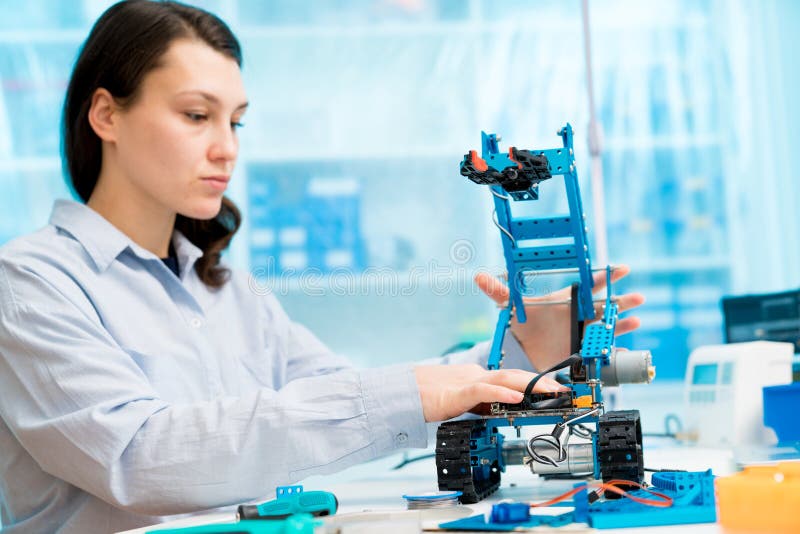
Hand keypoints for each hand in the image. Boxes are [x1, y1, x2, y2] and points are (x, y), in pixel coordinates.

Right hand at [414, 364, 563, 421]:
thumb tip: (501, 413)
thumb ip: (481, 406)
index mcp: (480, 379)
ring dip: (530, 385)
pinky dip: (502, 393)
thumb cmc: (429, 398)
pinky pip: (484, 391)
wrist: (404, 394)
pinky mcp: (459, 391)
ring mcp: (469, 382)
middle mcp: (478, 376)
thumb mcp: (464, 404)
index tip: (555, 390)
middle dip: (541, 382)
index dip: (535, 382)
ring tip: (549, 391)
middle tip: (562, 390)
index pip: (513, 379)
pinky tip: (517, 397)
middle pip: (515, 376)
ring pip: (505, 379)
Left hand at [475, 265, 644, 371]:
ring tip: (637, 318)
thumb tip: (478, 276)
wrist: (525, 348)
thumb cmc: (523, 323)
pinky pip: (604, 348)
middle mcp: (581, 314)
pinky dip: (615, 348)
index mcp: (568, 299)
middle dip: (621, 299)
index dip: (605, 276)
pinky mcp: (585, 350)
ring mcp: (585, 331)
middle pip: (605, 304)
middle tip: (638, 296)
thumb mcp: (510, 307)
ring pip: (609, 325)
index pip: (589, 284)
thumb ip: (497, 292)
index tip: (620, 268)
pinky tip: (625, 348)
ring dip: (624, 321)